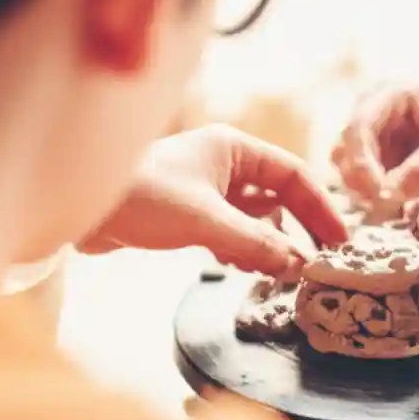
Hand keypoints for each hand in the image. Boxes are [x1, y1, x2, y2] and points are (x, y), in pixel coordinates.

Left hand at [80, 125, 347, 277]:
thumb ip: (255, 244)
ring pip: (253, 218)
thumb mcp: (206, 222)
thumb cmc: (140, 198)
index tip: (338, 240)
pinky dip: (242, 249)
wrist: (81, 209)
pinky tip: (246, 268)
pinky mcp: (186, 214)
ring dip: (268, 244)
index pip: (293, 175)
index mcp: (232, 148)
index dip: (319, 208)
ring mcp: (204, 189)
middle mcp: (222, 164)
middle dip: (295, 230)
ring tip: (278, 271)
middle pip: (276, 197)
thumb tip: (295, 266)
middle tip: (314, 263)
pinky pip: (229, 231)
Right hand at [332, 82, 418, 200]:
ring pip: (350, 168)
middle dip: (360, 181)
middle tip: (384, 210)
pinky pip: (367, 179)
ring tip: (391, 211)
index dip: (361, 163)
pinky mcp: (381, 154)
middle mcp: (372, 111)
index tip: (378, 192)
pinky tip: (395, 208)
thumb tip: (392, 197)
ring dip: (363, 192)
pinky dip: (376, 195)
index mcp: (388, 94)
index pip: (357, 128)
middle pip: (346, 150)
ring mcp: (374, 134)